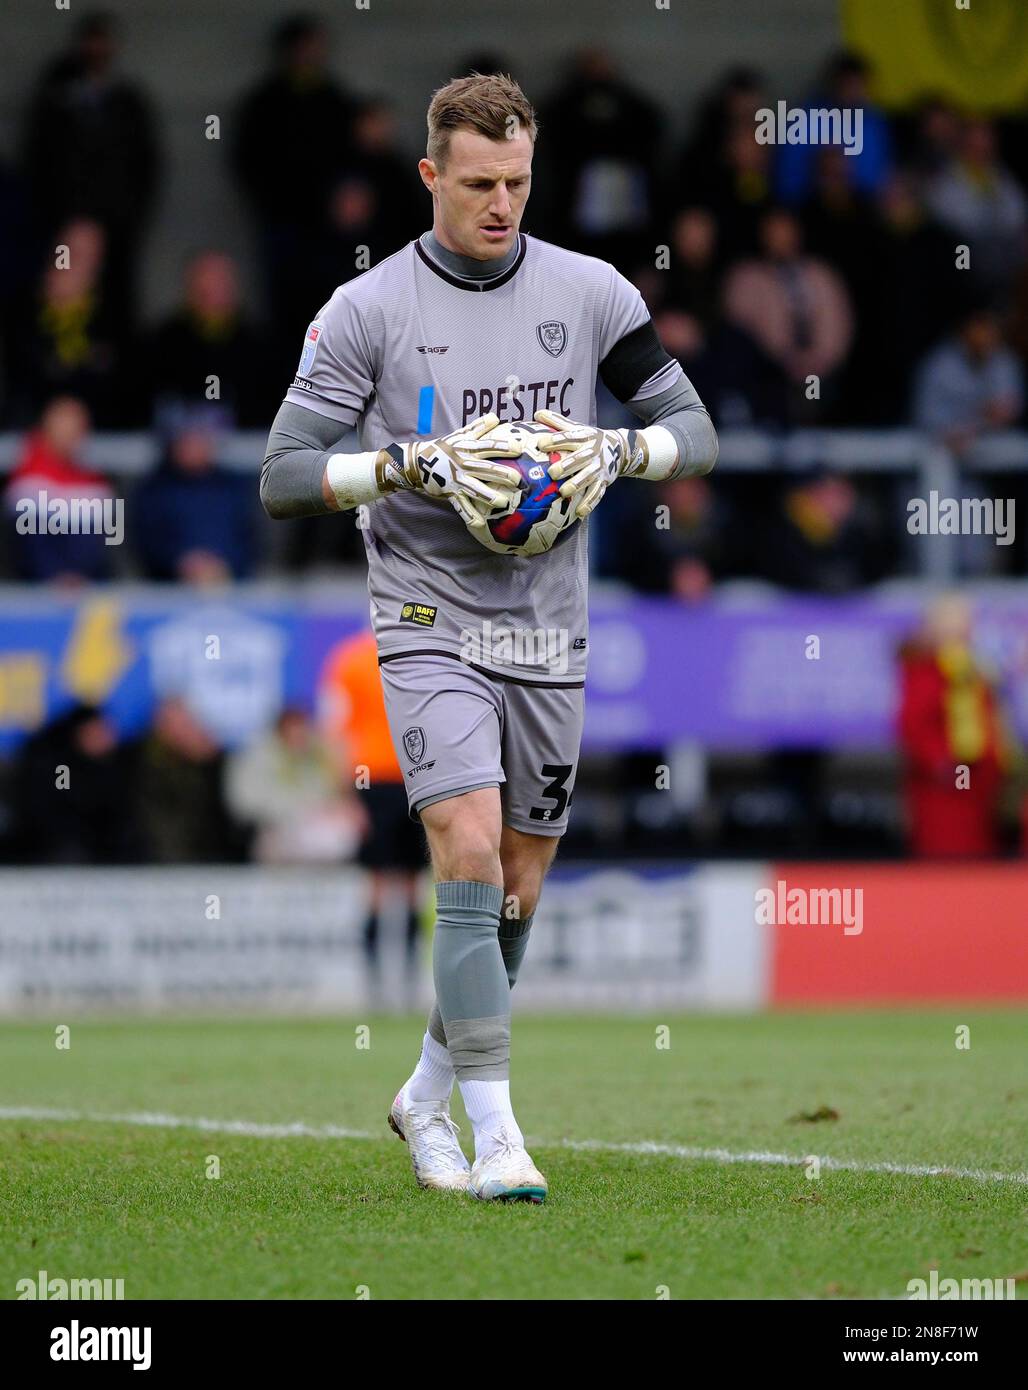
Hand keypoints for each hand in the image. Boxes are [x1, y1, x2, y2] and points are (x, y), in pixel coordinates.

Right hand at [383, 414, 522, 527]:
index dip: (502, 447)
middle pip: (485, 468)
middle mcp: (463, 464)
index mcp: (467, 448)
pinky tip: (479, 524)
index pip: (488, 446)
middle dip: (501, 474)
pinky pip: (460, 505)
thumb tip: (496, 416)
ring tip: (503, 503)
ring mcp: (456, 479)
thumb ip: (479, 427)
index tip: (518, 449)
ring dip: (488, 496)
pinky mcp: (450, 492)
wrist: (417, 461)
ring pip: (474, 488)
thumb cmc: (444, 447)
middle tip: (518, 480)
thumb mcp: (460, 435)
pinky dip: (468, 514)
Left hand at [533, 410, 632, 518]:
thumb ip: (557, 422)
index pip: (569, 437)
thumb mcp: (577, 427)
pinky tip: (580, 512)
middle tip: (552, 473)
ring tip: (564, 492)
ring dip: (577, 484)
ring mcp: (599, 468)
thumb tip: (537, 413)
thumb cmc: (589, 439)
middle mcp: (592, 452)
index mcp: (584, 437)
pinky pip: (597, 493)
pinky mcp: (604, 481)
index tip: (540, 443)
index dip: (555, 440)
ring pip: (589, 477)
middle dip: (567, 466)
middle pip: (579, 459)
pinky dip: (590, 503)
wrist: (619, 448)